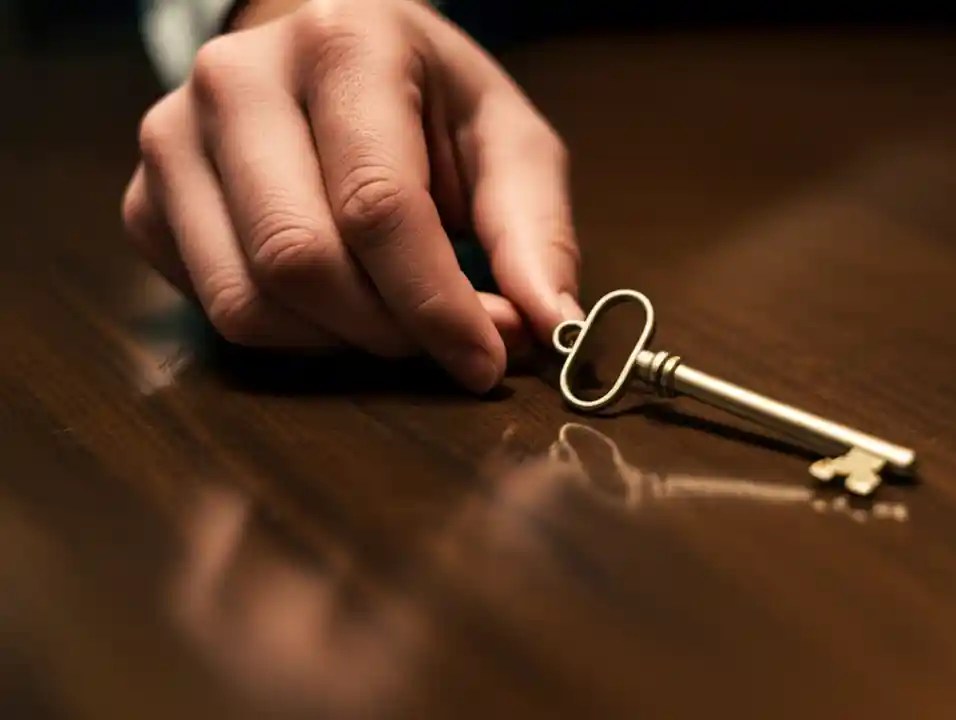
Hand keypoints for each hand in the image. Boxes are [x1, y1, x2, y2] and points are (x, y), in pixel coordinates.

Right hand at [121, 0, 581, 392]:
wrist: (326, 56)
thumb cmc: (427, 98)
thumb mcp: (506, 138)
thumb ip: (534, 230)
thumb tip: (552, 327)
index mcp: (340, 42)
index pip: (377, 205)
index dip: (437, 304)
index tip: (487, 360)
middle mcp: (236, 80)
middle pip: (299, 260)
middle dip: (388, 329)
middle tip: (446, 339)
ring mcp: (173, 140)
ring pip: (246, 302)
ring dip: (339, 342)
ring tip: (395, 317)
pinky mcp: (145, 199)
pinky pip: (213, 309)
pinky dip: (290, 334)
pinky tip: (337, 301)